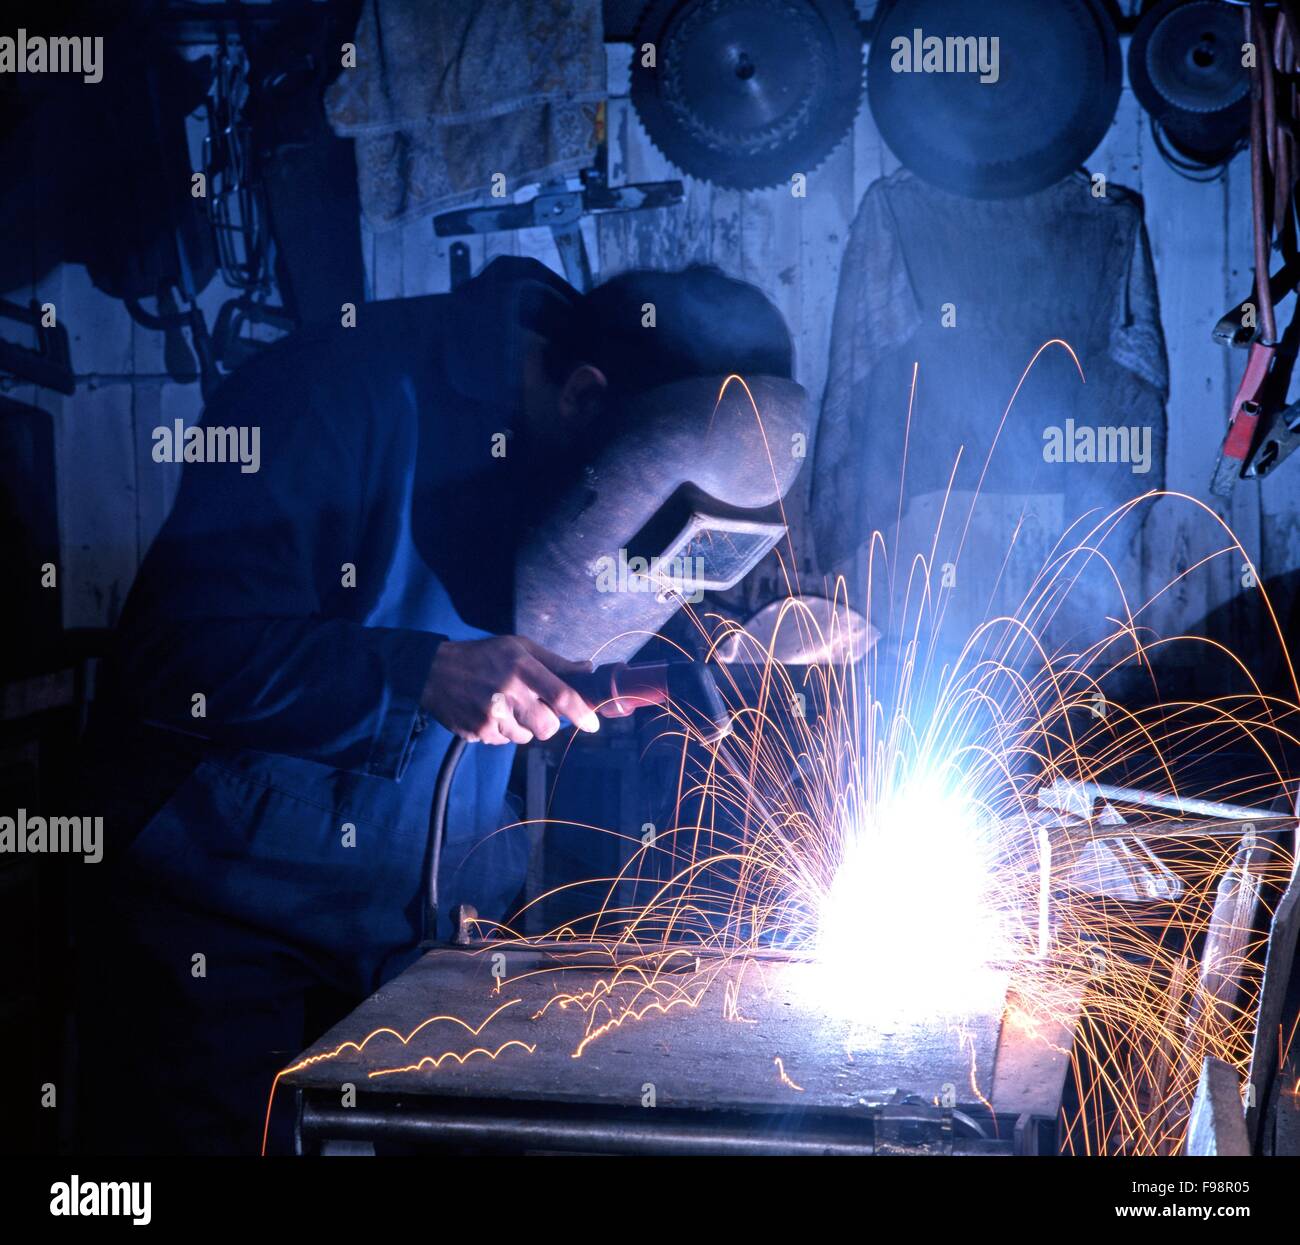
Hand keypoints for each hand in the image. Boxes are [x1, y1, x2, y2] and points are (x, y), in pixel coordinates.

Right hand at [420, 636, 599, 744]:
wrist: (433, 671)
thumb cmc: (482, 655)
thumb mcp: (518, 647)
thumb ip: (555, 662)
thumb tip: (587, 669)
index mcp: (522, 668)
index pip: (561, 696)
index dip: (582, 713)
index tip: (594, 725)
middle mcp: (508, 693)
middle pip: (547, 727)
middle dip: (548, 723)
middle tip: (536, 710)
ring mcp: (491, 716)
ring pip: (525, 737)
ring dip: (523, 727)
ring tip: (505, 706)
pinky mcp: (477, 732)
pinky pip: (503, 742)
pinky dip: (502, 731)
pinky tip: (489, 713)